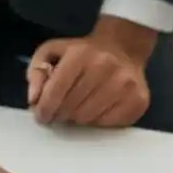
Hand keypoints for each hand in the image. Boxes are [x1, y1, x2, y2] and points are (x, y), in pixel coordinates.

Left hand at [28, 16, 156, 127]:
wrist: (123, 48)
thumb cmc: (83, 53)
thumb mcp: (53, 52)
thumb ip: (37, 72)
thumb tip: (34, 100)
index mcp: (80, 55)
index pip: (55, 92)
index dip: (44, 109)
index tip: (42, 116)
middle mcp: (105, 68)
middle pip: (70, 109)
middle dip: (60, 114)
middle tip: (60, 112)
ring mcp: (124, 85)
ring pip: (88, 119)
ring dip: (78, 118)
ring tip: (79, 108)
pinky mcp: (138, 100)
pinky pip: (108, 124)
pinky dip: (98, 121)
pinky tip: (97, 110)